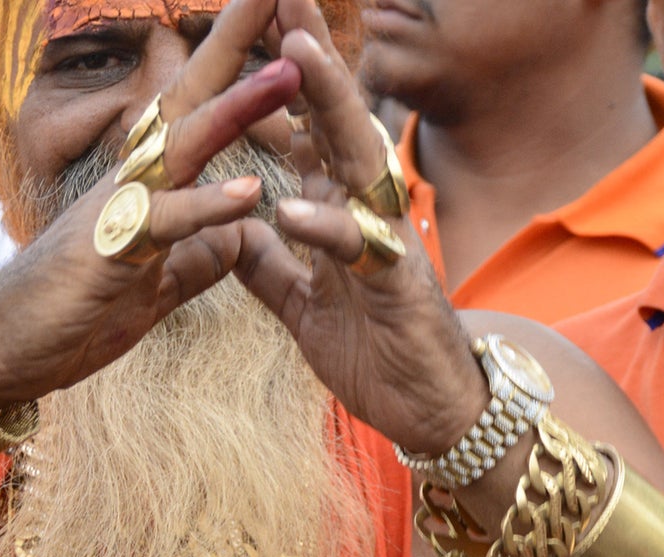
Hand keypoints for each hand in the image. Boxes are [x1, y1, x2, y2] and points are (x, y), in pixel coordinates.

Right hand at [0, 0, 301, 416]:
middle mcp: (135, 180)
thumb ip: (197, 255)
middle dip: (235, 40)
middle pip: (192, 97)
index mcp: (150, 184)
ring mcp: (120, 209)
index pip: (201, 109)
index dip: (240, 63)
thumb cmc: (73, 312)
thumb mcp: (154, 285)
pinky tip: (249, 191)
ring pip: (183, 146)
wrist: (1, 349)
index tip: (281, 17)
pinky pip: (165, 224)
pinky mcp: (111, 252)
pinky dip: (206, 207)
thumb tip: (242, 237)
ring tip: (288, 70)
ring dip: (236, 106)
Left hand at [234, 0, 487, 453]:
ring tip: (299, 55)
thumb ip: (268, 265)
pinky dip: (326, 228)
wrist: (430, 411)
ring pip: (357, 161)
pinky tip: (291, 208)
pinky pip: (359, 249)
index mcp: (337, 209)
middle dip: (310, 57)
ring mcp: (384, 241)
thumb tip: (233, 232)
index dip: (283, 79)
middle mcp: (364, 210)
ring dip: (329, 107)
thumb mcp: (303, 303)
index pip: (306, 129)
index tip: (259, 22)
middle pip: (334, 119)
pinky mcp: (395, 286)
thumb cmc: (372, 347)